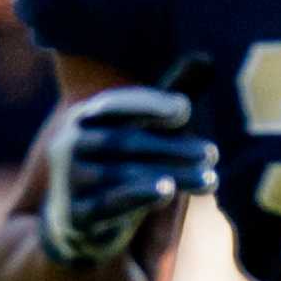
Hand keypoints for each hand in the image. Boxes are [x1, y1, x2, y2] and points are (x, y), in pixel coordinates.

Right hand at [40, 85, 217, 267]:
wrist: (80, 223)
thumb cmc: (120, 166)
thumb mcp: (142, 131)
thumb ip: (168, 98)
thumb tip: (205, 57)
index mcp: (83, 119)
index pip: (114, 107)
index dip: (147, 105)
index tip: (185, 110)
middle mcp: (68, 145)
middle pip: (123, 142)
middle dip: (170, 147)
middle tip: (212, 152)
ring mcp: (69, 181)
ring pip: (122, 174)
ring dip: (170, 174)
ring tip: (210, 179)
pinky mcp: (75, 215)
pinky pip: (107, 204)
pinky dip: (137, 195)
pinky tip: (166, 190)